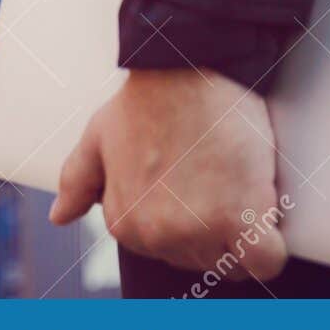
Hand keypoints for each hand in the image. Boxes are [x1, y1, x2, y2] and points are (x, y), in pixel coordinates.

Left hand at [48, 68, 287, 281]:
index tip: (192, 182)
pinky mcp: (238, 220)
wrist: (185, 67)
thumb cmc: (145, 99)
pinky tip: (266, 218)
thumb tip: (59, 217)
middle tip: (216, 179)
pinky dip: (270, 246)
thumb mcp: (98, 136)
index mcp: (123, 222)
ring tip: (237, 185)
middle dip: (212, 228)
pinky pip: (264, 261)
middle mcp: (155, 235)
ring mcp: (196, 230)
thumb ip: (77, 181)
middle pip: (198, 257)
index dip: (184, 218)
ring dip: (242, 235)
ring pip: (231, 262)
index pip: (164, 250)